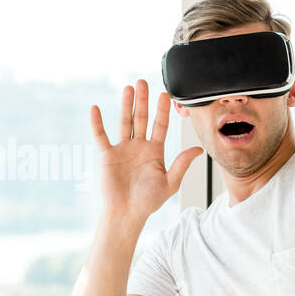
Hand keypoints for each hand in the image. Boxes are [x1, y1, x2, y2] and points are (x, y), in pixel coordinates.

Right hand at [89, 79, 203, 221]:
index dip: (162, 110)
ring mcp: (122, 149)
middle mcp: (139, 147)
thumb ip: (181, 164)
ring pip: (125, 122)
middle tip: (144, 81)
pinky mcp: (107, 155)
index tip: (165, 94)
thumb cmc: (149, 201)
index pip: (160, 126)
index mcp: (155, 151)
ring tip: (129, 88)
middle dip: (143, 101)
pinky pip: (101, 136)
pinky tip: (96, 108)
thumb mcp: (170, 182)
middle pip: (142, 118)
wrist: (127, 213)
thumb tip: (198, 149)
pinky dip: (97, 123)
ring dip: (126, 105)